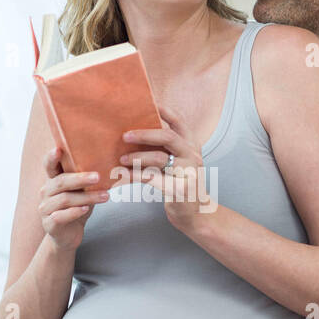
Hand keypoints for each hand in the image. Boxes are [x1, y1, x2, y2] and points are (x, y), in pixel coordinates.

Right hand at [39, 146, 107, 251]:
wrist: (68, 235)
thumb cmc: (77, 208)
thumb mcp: (82, 192)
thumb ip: (87, 180)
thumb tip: (111, 165)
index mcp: (53, 181)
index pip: (49, 165)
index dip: (51, 158)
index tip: (58, 149)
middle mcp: (46, 192)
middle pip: (61, 182)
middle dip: (80, 178)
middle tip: (98, 177)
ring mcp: (45, 208)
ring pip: (65, 199)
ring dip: (86, 197)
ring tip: (105, 196)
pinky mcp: (49, 224)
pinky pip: (60, 216)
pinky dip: (74, 212)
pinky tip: (86, 210)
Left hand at [120, 104, 212, 232]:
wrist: (196, 214)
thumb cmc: (182, 186)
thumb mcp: (180, 164)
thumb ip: (167, 149)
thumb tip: (138, 134)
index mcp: (192, 146)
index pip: (179, 122)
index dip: (164, 111)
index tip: (148, 103)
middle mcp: (192, 156)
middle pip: (168, 137)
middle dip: (144, 134)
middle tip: (125, 135)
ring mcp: (188, 173)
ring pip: (159, 158)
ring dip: (137, 157)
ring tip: (121, 159)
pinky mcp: (179, 189)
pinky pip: (153, 178)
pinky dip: (135, 176)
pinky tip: (123, 175)